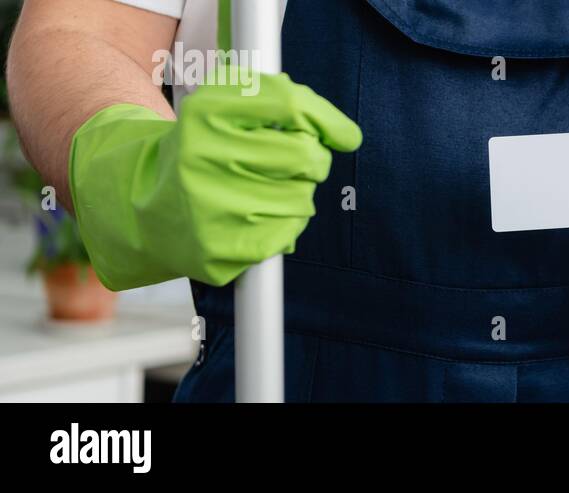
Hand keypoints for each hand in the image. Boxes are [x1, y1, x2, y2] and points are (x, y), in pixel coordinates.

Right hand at [70, 69, 361, 289]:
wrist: (145, 207)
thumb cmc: (205, 149)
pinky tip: (256, 215)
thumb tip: (349, 136)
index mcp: (204, 113)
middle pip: (305, 155)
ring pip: (302, 197)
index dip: (325, 119)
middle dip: (312, 158)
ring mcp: (209, 208)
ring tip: (264, 187)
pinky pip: (289, 233)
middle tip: (294, 160)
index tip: (341, 134)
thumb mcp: (229, 106)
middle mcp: (202, 158)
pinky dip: (285, 223)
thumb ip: (289, 102)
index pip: (289, 104)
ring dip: (297, 192)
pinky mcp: (220, 250)